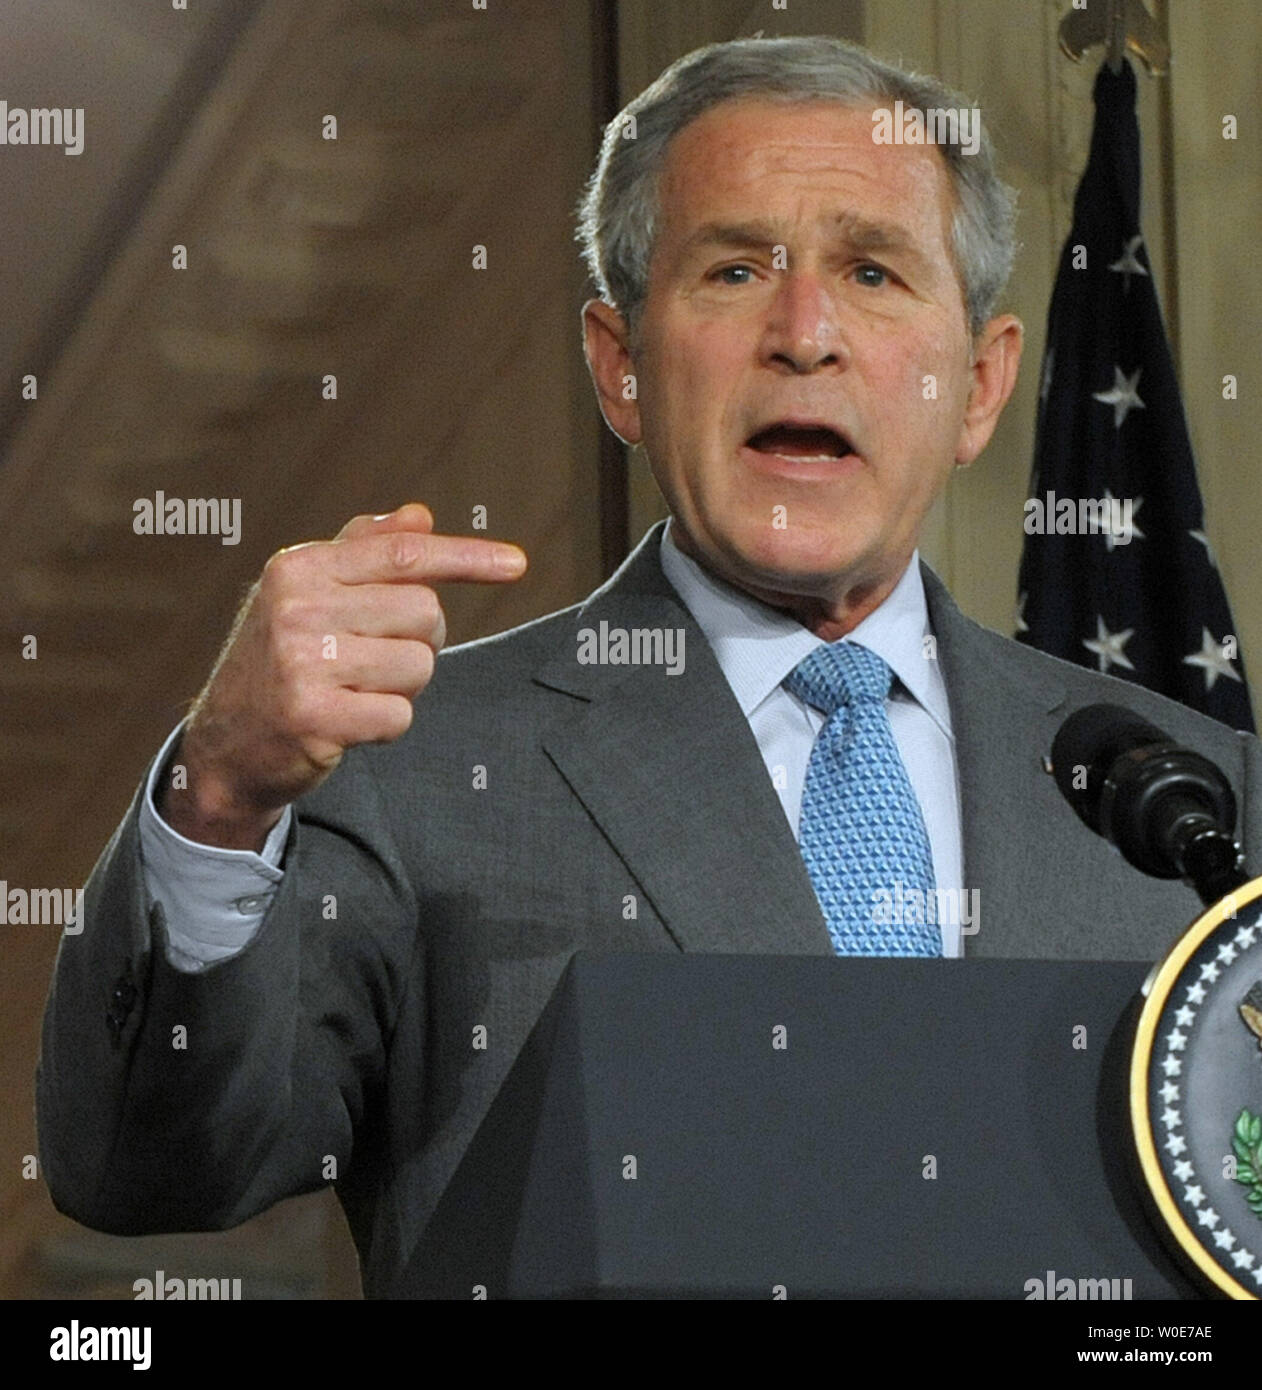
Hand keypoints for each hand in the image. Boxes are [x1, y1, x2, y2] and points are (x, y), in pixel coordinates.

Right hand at [158, 503, 526, 848]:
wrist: (225, 747)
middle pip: (425, 612)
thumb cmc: (281, 662)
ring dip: (403, 688)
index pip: (404, 553)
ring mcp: (302, 662)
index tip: (517, 564)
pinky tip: (348, 723)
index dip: (467, 557)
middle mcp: (297, 607)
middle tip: (377, 659)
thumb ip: (365, 552)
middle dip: (420, 642)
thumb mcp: (309, 595)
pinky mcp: (312, 717)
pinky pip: (400, 715)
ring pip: (419, 666)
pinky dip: (386, 726)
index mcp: (299, 567)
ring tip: (355, 691)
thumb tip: (421, 515)